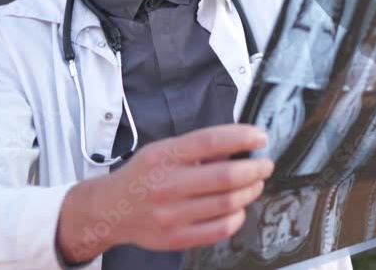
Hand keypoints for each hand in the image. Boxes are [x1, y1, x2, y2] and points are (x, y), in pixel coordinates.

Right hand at [56, 124, 272, 262]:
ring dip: (250, 191)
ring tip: (255, 184)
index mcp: (163, 156)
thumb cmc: (143, 176)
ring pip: (227, 203)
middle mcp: (166, 185)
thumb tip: (240, 144)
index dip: (241, 137)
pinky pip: (219, 229)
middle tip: (264, 165)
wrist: (110, 209)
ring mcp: (170, 214)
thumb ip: (197, 147)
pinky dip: (237, 217)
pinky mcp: (175, 238)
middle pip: (225, 176)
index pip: (210, 141)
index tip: (260, 136)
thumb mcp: (163, 150)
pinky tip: (240, 208)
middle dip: (254, 169)